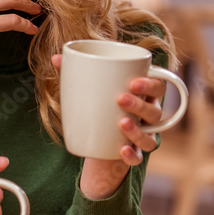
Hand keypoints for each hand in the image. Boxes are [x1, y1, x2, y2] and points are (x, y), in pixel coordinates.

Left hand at [52, 53, 166, 199]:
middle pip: (155, 111)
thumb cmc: (96, 101)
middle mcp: (147, 116)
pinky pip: (138, 157)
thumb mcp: (86, 86)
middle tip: (120, 98)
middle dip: (140, 104)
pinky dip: (132, 155)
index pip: (158, 86)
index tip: (133, 82)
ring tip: (121, 122)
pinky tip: (122, 149)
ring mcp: (142, 135)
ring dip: (138, 130)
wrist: (93, 135)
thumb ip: (75, 71)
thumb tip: (55, 58)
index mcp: (142, 95)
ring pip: (150, 136)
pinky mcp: (132, 152)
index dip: (150, 84)